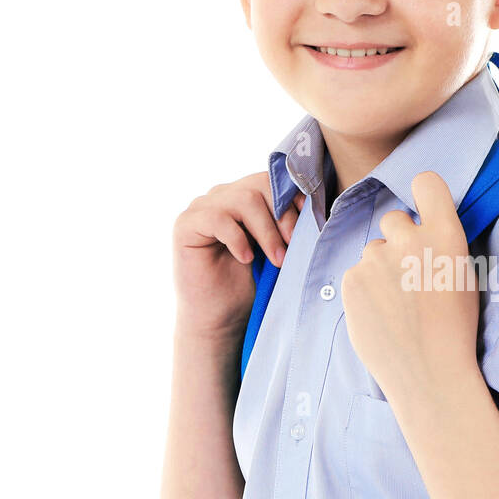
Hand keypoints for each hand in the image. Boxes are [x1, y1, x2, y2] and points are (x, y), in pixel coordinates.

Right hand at [173, 171, 304, 335]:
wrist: (221, 319)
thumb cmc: (251, 286)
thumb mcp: (277, 248)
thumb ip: (286, 222)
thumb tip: (314, 204)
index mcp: (244, 197)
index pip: (272, 179)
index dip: (294, 197)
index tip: (311, 223)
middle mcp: (222, 197)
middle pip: (260, 185)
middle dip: (284, 216)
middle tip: (292, 247)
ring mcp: (201, 208)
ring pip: (243, 199)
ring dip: (267, 231)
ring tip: (276, 259)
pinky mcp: (185, 225)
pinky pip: (216, 218)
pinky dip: (238, 239)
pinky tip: (246, 259)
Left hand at [341, 171, 481, 401]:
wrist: (430, 373)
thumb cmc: (454, 329)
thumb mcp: (464, 276)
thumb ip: (440, 245)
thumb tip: (419, 228)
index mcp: (446, 235)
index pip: (427, 182)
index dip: (422, 194)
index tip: (421, 209)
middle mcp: (411, 240)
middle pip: (394, 219)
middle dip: (398, 240)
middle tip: (410, 276)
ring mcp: (377, 259)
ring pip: (373, 251)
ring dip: (380, 269)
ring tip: (397, 306)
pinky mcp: (351, 280)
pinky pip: (355, 274)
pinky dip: (364, 291)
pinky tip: (382, 316)